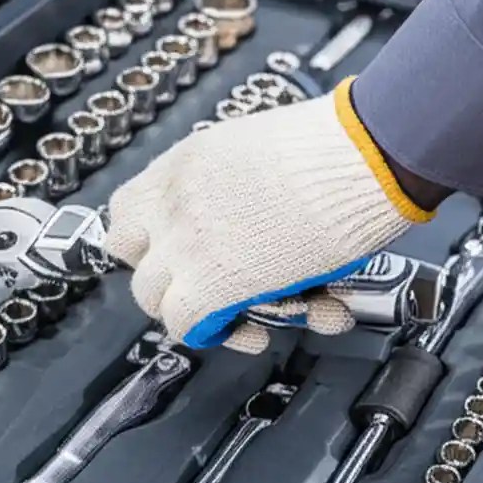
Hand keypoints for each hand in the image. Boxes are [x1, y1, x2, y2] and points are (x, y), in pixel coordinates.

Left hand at [104, 78, 433, 352]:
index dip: (147, 238)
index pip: (125, 211)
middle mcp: (171, 204)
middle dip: (164, 277)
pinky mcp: (211, 284)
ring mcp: (185, 245)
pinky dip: (216, 334)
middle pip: (131, 258)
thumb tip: (238, 205)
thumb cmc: (329, 147)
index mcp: (180, 166)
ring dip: (189, 309)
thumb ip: (227, 181)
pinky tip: (249, 332)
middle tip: (201, 285)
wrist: (356, 159)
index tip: (169, 249)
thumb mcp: (252, 148)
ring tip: (230, 315)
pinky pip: (185, 325)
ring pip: (152, 297)